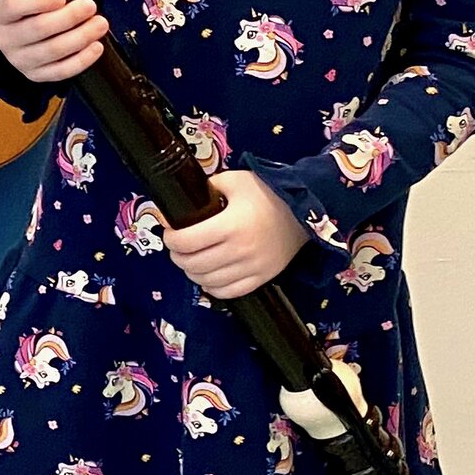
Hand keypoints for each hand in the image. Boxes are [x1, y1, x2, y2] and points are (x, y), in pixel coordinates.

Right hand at [0, 0, 107, 82]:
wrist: (12, 39)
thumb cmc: (25, 7)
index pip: (14, 7)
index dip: (37, 2)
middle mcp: (5, 38)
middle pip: (37, 29)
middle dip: (68, 18)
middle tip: (91, 6)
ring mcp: (19, 60)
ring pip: (52, 51)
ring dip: (81, 37)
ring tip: (101, 24)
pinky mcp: (35, 75)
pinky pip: (60, 72)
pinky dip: (81, 60)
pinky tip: (96, 47)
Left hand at [163, 170, 308, 299]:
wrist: (304, 209)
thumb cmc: (267, 193)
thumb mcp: (234, 181)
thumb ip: (207, 189)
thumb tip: (184, 203)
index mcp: (230, 225)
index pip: (186, 242)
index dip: (170, 239)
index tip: (169, 232)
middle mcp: (240, 250)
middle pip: (193, 264)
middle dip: (177, 255)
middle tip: (178, 246)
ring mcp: (253, 268)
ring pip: (207, 281)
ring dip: (192, 272)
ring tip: (191, 260)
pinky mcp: (263, 278)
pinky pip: (229, 293)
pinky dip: (212, 288)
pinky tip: (208, 276)